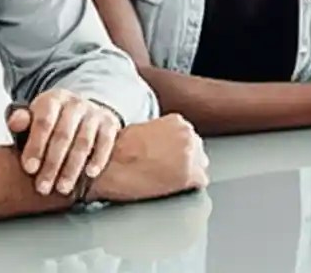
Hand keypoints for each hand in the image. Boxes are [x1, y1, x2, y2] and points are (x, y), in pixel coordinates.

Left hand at [7, 89, 120, 195]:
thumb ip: (21, 121)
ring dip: (73, 168)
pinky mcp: (110, 123)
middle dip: (52, 164)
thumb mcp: (33, 118)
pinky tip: (90, 174)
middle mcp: (75, 104)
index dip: (36, 146)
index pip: (43, 122)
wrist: (81, 112)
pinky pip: (106, 142)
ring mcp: (94, 113)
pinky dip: (99, 158)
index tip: (29, 169)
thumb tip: (15, 122)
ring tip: (63, 188)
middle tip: (43, 187)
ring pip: (84, 142)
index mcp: (53, 100)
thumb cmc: (51, 123)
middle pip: (63, 135)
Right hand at [88, 114, 208, 202]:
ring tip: (167, 179)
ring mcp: (192, 154)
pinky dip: (188, 187)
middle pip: (197, 151)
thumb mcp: (145, 130)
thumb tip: (167, 146)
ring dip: (187, 173)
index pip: (189, 138)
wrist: (111, 166)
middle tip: (167, 170)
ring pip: (199, 166)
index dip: (178, 151)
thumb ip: (163, 135)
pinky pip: (199, 183)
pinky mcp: (190, 175)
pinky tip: (172, 188)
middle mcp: (189, 134)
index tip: (169, 158)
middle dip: (184, 160)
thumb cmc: (119, 150)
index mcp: (179, 122)